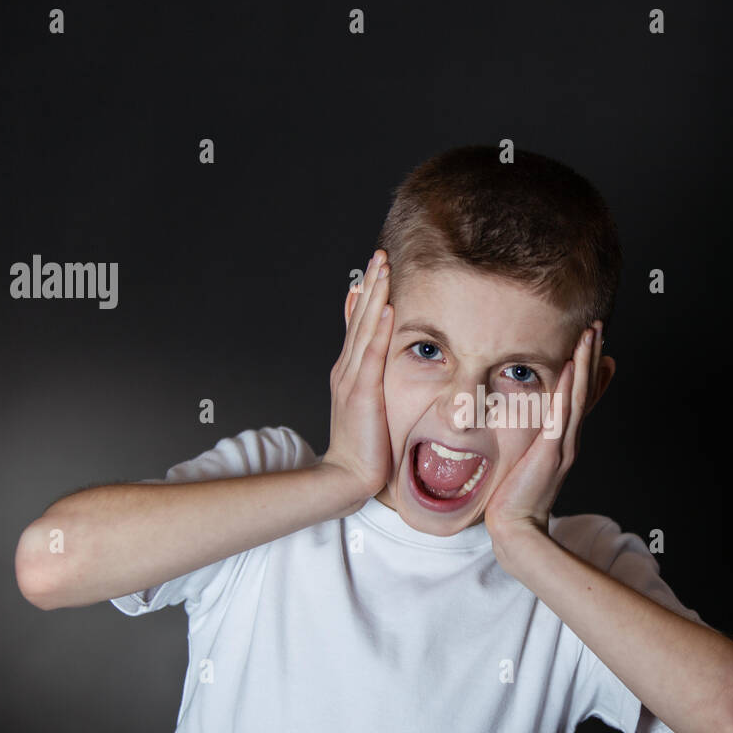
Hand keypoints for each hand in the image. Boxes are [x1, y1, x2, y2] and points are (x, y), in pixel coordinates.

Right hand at [321, 250, 394, 508]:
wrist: (347, 476)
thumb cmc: (364, 447)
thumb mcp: (368, 405)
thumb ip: (373, 381)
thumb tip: (384, 365)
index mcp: (349, 371)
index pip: (357, 324)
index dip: (365, 295)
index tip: (374, 269)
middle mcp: (347, 369)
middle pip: (358, 317)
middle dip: (370, 284)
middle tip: (379, 255)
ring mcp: (352, 379)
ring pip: (363, 328)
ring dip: (374, 295)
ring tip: (381, 268)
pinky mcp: (362, 393)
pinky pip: (372, 355)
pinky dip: (378, 329)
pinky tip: (386, 308)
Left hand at [484, 319, 604, 551]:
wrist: (516, 528)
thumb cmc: (514, 501)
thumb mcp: (525, 466)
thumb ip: (530, 446)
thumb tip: (526, 433)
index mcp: (563, 442)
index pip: (581, 398)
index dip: (590, 370)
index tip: (596, 346)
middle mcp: (569, 440)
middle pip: (586, 390)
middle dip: (592, 356)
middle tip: (598, 326)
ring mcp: (563, 445)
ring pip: (579, 395)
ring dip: (585, 363)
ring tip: (590, 334)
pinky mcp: (551, 451)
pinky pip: (562, 413)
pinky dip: (568, 388)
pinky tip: (570, 366)